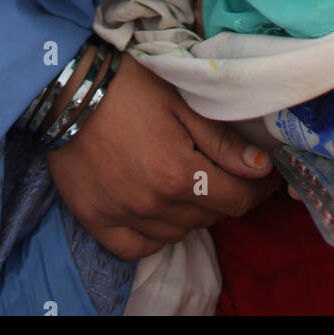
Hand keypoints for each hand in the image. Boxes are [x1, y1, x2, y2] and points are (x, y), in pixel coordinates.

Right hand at [47, 51, 279, 259]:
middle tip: (220, 171)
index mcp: (178, 173)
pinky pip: (137, 248)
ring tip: (185, 184)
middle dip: (223, 195)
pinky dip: (154, 235)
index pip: (236, 199)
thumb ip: (222, 141)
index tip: (266, 178)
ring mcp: (122, 216)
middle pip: (209, 217)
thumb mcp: (182, 103)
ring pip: (176, 233)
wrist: (67, 88)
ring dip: (190, 213)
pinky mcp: (95, 220)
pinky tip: (157, 212)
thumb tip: (261, 168)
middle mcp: (152, 204)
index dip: (259, 190)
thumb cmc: (129, 87)